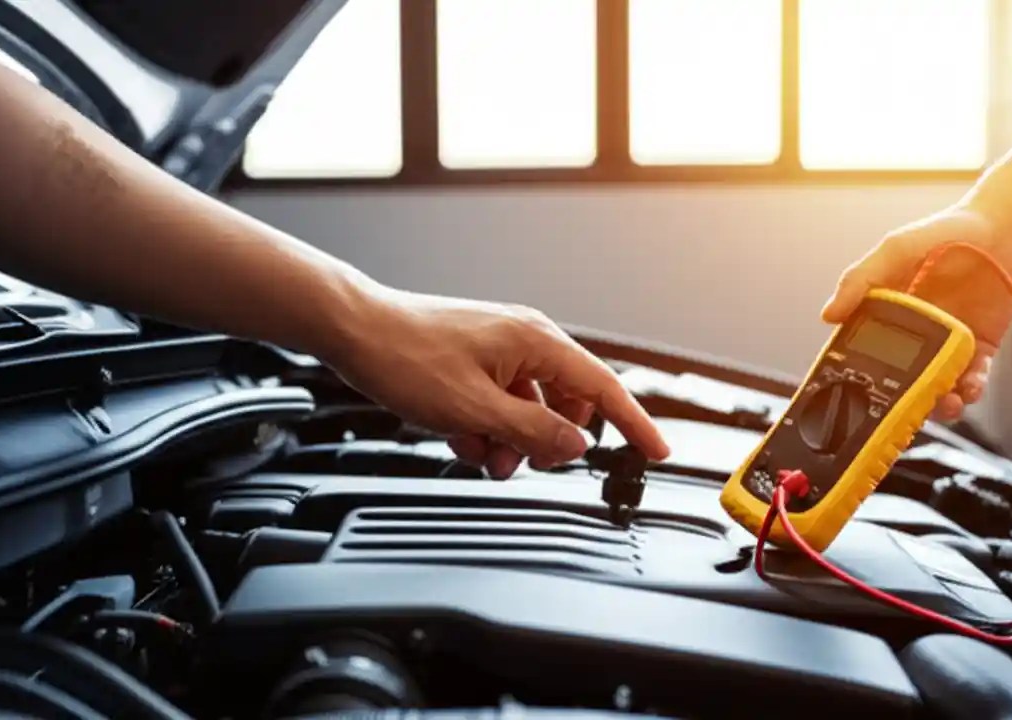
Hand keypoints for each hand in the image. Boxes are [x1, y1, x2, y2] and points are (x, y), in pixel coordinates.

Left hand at [322, 286, 669, 477]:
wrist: (355, 330)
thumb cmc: (406, 356)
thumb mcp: (474, 409)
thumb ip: (532, 432)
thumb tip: (576, 446)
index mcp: (537, 342)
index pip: (603, 389)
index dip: (634, 425)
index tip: (656, 452)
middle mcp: (527, 340)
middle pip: (567, 406)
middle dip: (545, 443)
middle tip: (515, 462)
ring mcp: (502, 350)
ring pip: (532, 411)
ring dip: (512, 441)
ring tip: (477, 450)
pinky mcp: (480, 361)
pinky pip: (503, 404)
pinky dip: (488, 427)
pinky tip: (460, 434)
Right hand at [821, 205, 1011, 421]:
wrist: (1004, 226)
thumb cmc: (945, 231)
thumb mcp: (894, 250)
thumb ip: (861, 280)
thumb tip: (827, 315)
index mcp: (888, 314)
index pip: (867, 353)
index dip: (860, 378)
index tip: (856, 396)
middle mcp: (916, 333)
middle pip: (903, 380)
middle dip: (904, 401)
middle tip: (905, 410)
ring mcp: (949, 343)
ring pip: (938, 386)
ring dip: (940, 403)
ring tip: (944, 404)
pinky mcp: (981, 347)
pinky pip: (974, 377)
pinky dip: (971, 389)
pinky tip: (969, 388)